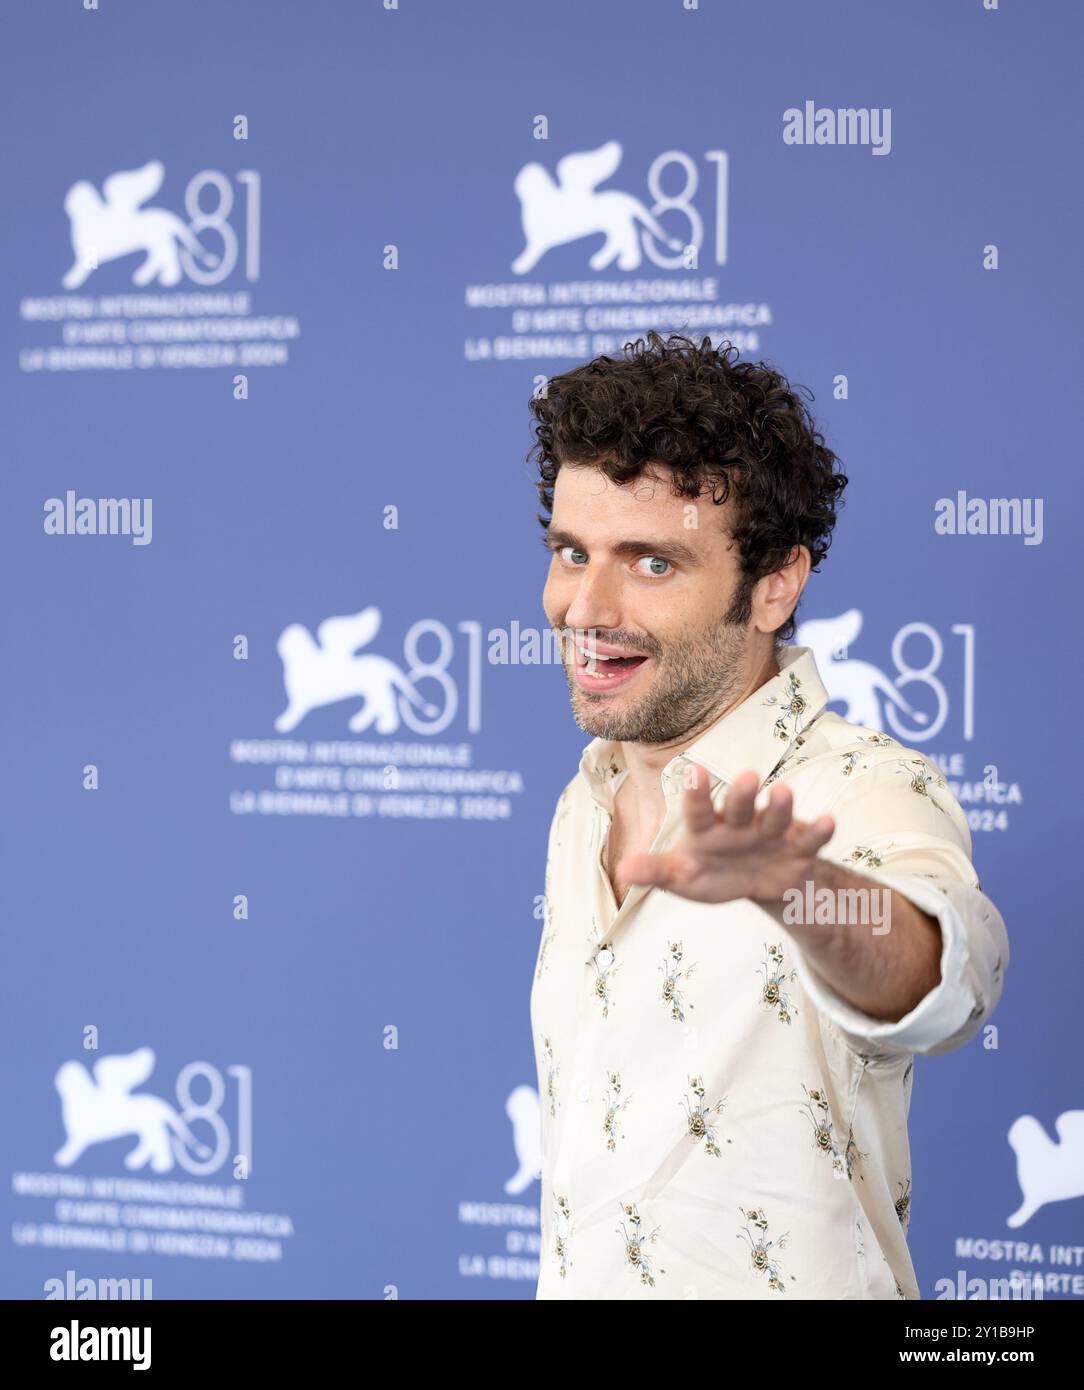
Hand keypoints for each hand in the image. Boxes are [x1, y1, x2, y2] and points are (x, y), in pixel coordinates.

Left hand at [618, 765, 835, 904]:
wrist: (760, 884)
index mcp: (707, 828)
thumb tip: (623, 871)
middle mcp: (739, 823)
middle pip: (738, 806)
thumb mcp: (682, 877)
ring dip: (779, 806)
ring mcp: (770, 833)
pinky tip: (829, 821)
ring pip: (775, 817)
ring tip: (782, 791)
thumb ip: (656, 872)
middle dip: (741, 793)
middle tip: (745, 776)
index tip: (692, 770)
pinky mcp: (798, 849)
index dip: (696, 793)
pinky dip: (819, 832)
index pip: (698, 809)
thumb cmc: (713, 872)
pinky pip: (810, 840)